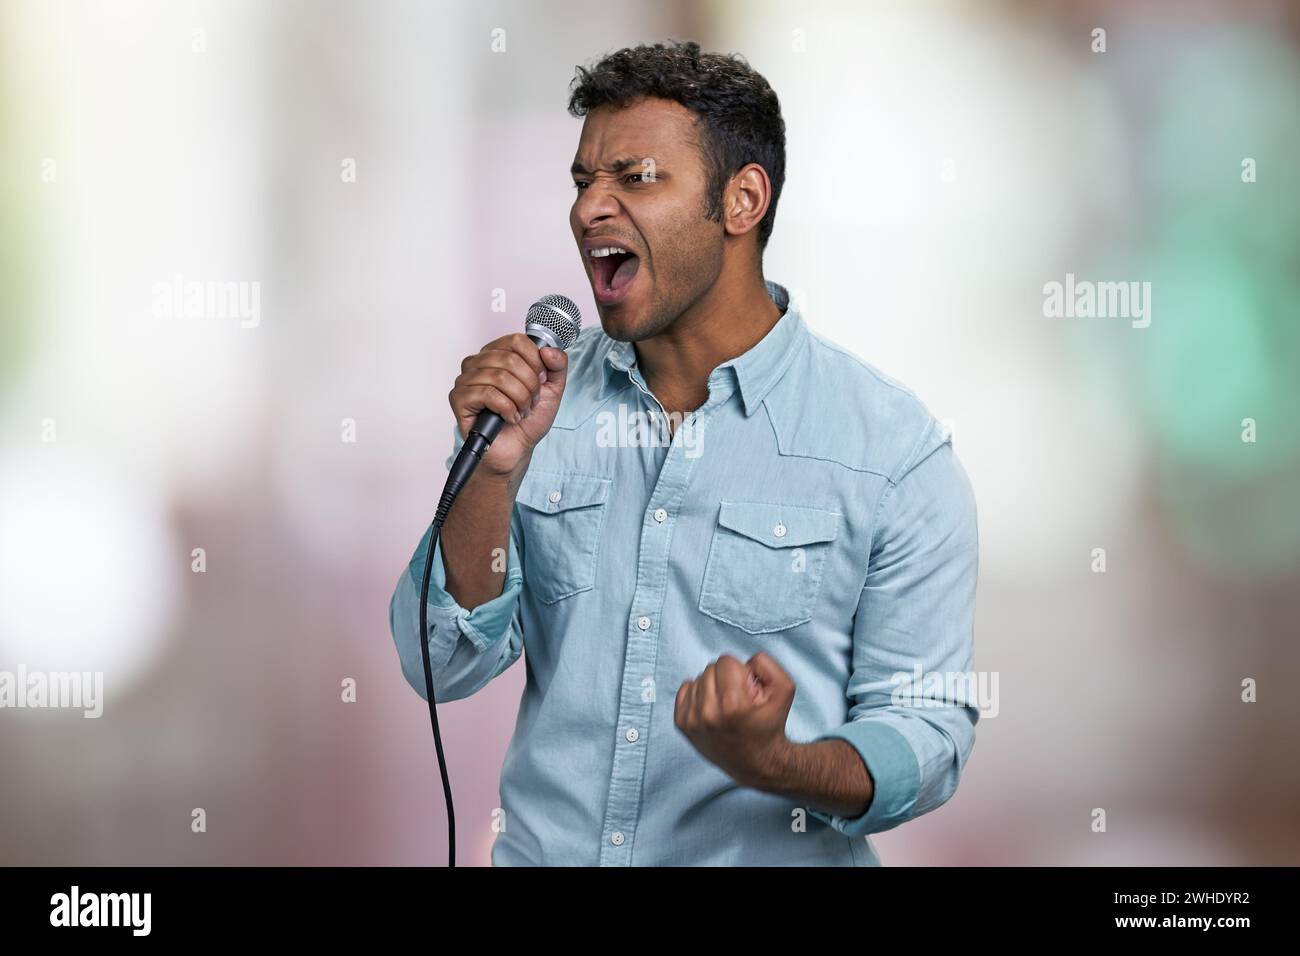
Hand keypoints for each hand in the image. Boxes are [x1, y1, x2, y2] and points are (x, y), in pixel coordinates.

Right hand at [448, 332, 568, 479]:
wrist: (517, 449)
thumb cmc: (528, 418)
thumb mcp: (552, 389)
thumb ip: (557, 365)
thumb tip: (548, 350)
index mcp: (497, 353)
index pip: (517, 341)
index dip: (535, 361)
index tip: (541, 380)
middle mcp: (478, 362)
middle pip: (510, 359)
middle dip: (530, 385)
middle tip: (531, 401)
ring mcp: (466, 379)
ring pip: (500, 377)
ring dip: (520, 400)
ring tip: (520, 411)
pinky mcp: (459, 398)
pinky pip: (488, 394)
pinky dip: (507, 409)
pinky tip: (509, 418)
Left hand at [674, 651, 796, 789]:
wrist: (757, 762)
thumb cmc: (770, 723)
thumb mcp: (784, 689)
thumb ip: (766, 664)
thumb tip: (742, 661)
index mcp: (732, 704)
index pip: (726, 661)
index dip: (741, 672)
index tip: (748, 691)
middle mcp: (708, 713)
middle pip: (710, 668)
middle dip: (726, 679)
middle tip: (739, 701)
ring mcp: (691, 720)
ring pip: (698, 678)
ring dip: (712, 687)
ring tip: (726, 707)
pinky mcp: (682, 725)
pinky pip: (685, 689)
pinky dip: (699, 695)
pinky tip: (712, 709)